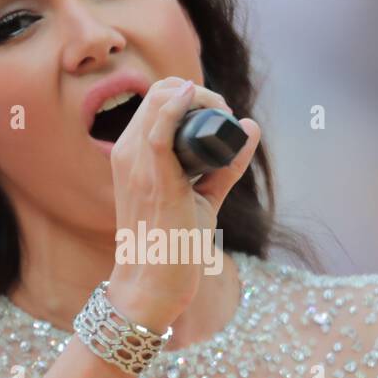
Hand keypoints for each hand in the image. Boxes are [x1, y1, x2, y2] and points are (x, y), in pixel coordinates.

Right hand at [105, 76, 260, 331]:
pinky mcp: (153, 181)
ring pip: (160, 101)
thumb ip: (226, 165)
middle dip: (200, 93)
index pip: (155, 99)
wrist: (153, 284)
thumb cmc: (174, 244)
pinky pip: (159, 131)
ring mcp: (136, 165)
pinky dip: (177, 107)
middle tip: (225, 116)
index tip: (220, 114)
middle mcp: (127, 154)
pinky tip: (196, 98)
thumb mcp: (202, 196)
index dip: (192, 94)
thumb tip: (251, 126)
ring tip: (222, 118)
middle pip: (159, 92)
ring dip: (200, 99)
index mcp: (131, 154)